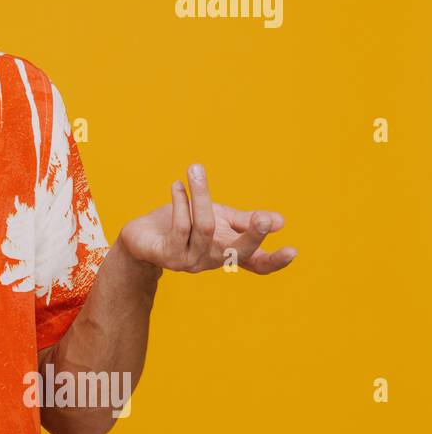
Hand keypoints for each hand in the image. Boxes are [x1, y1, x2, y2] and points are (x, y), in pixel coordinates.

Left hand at [118, 163, 296, 274]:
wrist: (140, 236)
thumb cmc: (182, 225)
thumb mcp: (217, 218)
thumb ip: (244, 220)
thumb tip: (280, 221)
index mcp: (227, 252)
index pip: (257, 264)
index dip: (275, 261)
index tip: (294, 251)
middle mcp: (210, 261)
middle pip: (237, 252)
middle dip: (252, 235)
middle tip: (263, 219)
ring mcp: (189, 261)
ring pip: (204, 229)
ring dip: (201, 196)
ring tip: (195, 170)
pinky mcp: (166, 256)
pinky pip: (179, 227)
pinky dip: (181, 202)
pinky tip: (177, 186)